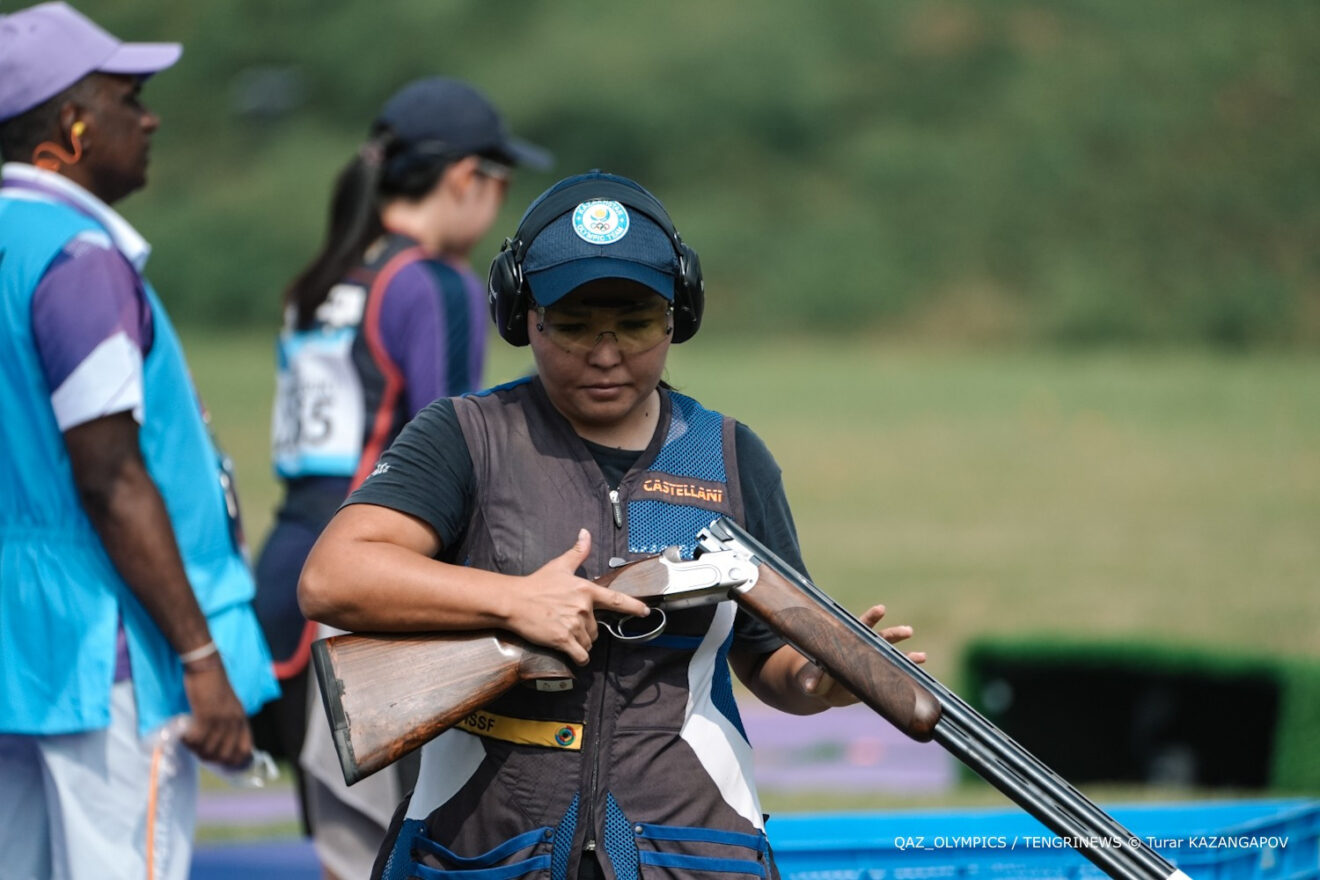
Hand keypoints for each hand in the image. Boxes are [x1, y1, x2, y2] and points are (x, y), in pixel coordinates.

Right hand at [179, 656, 252, 767]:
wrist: (206, 667)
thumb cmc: (214, 686)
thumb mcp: (228, 706)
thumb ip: (228, 723)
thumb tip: (219, 744)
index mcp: (241, 719)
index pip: (245, 750)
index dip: (232, 761)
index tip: (219, 762)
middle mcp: (234, 722)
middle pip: (224, 754)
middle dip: (209, 757)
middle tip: (197, 750)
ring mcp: (221, 719)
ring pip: (208, 749)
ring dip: (196, 750)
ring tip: (189, 742)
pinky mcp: (206, 715)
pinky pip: (196, 739)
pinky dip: (188, 741)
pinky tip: (184, 736)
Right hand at [507, 529, 649, 665]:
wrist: (514, 601)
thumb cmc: (536, 584)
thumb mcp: (559, 565)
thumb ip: (577, 552)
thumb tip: (585, 533)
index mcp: (586, 590)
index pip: (617, 600)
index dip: (634, 607)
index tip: (646, 612)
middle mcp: (584, 608)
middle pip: (597, 628)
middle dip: (587, 629)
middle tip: (570, 623)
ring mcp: (574, 625)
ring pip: (589, 642)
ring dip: (581, 642)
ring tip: (566, 634)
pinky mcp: (563, 640)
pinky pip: (580, 655)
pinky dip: (579, 658)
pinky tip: (575, 656)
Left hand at [797, 604, 926, 706]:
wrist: (823, 692)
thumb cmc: (814, 679)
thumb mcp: (811, 679)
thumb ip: (813, 680)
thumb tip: (811, 686)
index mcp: (847, 643)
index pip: (859, 626)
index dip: (870, 618)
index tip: (881, 609)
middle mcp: (861, 650)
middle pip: (880, 639)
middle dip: (894, 634)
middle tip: (908, 631)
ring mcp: (870, 664)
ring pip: (891, 657)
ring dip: (906, 656)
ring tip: (922, 656)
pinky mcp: (875, 679)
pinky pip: (894, 675)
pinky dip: (906, 674)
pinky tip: (919, 674)